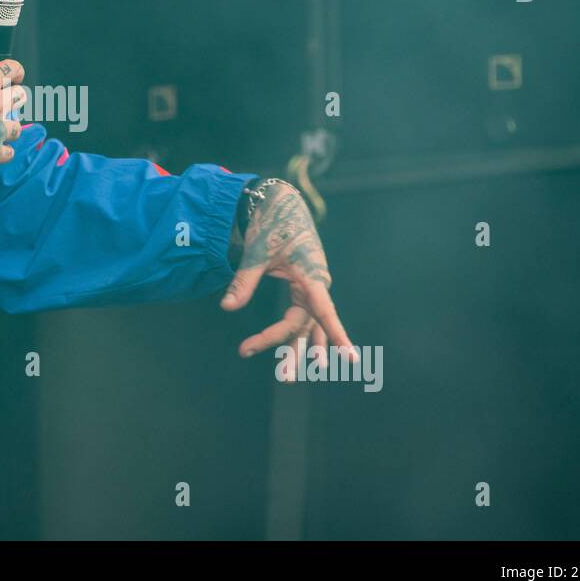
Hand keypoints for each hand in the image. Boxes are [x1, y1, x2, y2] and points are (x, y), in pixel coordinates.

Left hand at [221, 180, 356, 376]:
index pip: (325, 311)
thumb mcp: (257, 251)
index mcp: (312, 275)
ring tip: (288, 375)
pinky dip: (296, 334)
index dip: (338, 335)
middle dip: (293, 349)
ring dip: (297, 348)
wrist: (281, 204)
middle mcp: (316, 285)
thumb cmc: (272, 225)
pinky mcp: (303, 288)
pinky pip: (302, 316)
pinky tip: (295, 353)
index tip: (352, 359)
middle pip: (305, 324)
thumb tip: (227, 307)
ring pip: (306, 325)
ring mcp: (311, 288)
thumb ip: (244, 281)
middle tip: (284, 376)